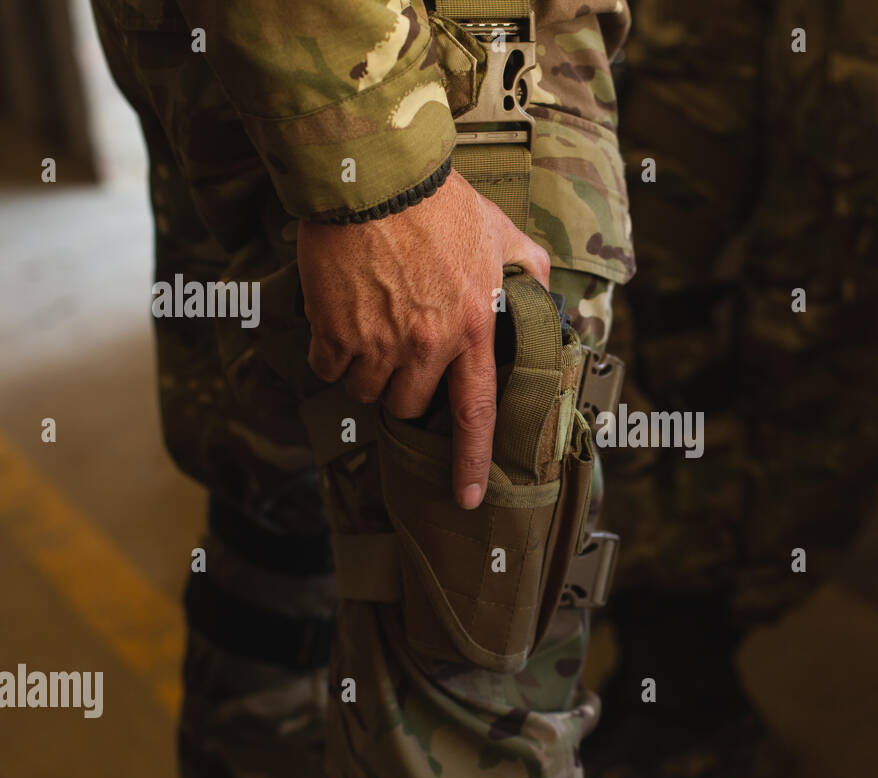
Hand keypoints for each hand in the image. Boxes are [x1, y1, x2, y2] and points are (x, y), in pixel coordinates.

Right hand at [298, 168, 549, 508]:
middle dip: (403, 389)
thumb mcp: (502, 231)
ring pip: (366, 390)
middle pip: (407, 406)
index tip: (470, 498)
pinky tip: (339, 317)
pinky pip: (328, 367)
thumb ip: (528, 270)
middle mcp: (428, 344)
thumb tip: (547, 296)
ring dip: (366, 370)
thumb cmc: (440, 203)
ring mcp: (378, 341)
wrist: (375, 177)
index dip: (472, 461)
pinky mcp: (333, 330)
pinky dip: (330, 351)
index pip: (475, 413)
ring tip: (370, 325)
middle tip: (401, 349)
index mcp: (474, 329)